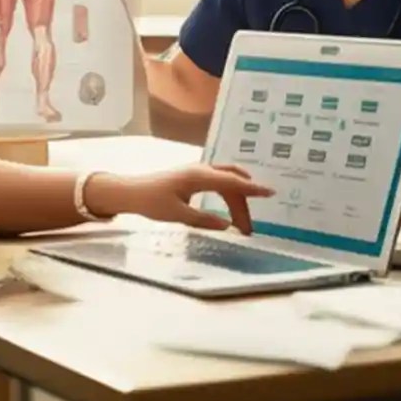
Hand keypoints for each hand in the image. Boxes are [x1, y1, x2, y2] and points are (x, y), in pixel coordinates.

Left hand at [86, 165, 273, 232]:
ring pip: (226, 182)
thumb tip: (227, 225)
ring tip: (241, 224)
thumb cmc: (150, 202)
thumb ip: (203, 220)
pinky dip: (229, 192)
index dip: (252, 190)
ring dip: (236, 200)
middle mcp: (201, 170)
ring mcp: (197, 171)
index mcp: (198, 176)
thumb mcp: (177, 215)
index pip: (232, 182)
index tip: (270, 193)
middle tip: (248, 230)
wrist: (129, 191)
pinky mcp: (192, 176)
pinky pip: (218, 181)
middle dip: (244, 205)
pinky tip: (231, 204)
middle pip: (232, 184)